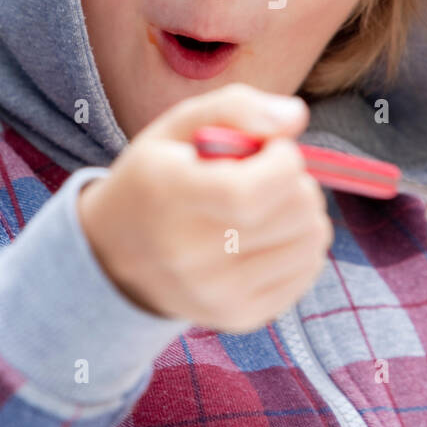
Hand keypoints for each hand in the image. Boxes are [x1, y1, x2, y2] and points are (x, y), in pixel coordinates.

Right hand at [76, 82, 333, 333]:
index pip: (252, 192)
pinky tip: (267, 234)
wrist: (113, 256)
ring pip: (312, 240)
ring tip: (267, 205)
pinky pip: (308, 270)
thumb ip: (237, 107)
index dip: (284, 161)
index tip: (273, 149)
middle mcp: (190, 255)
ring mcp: (218, 295)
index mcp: (169, 196)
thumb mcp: (178, 127)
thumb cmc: (157, 177)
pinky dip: (300, 244)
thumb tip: (296, 118)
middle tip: (265, 176)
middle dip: (296, 180)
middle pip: (295, 212)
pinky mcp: (240, 318)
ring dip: (303, 212)